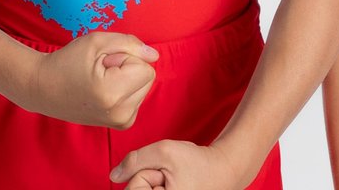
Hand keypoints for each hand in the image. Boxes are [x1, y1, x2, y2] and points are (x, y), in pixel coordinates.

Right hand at [17, 31, 157, 127]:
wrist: (43, 88)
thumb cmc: (66, 62)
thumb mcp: (97, 42)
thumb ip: (130, 44)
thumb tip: (153, 56)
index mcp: (113, 95)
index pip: (146, 68)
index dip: (125, 57)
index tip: (103, 62)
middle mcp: (120, 114)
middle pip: (148, 78)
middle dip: (128, 68)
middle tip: (100, 70)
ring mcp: (121, 122)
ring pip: (144, 87)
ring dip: (126, 79)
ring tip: (99, 80)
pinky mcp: (121, 124)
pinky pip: (137, 97)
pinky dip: (124, 89)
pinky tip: (103, 90)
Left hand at [111, 140, 251, 188]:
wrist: (224, 169)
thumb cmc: (198, 162)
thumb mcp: (165, 151)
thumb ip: (135, 160)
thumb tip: (114, 175)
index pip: (133, 189)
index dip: (146, 172)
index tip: (166, 172)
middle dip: (150, 178)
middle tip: (172, 175)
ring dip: (155, 183)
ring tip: (175, 179)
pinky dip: (159, 187)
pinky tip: (176, 185)